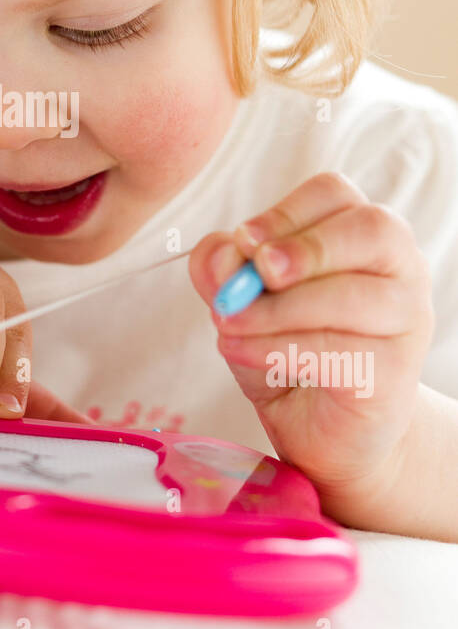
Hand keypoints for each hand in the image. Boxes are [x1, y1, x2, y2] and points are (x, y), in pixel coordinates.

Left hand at [189, 172, 434, 499]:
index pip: (335, 195)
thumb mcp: (245, 304)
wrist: (324, 433)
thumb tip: (221, 253)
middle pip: (370, 230)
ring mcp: (406, 320)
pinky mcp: (395, 373)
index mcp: (361, 235)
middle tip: (255, 273)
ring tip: (227, 323)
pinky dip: (279, 347)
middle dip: (304, 249)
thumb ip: (225, 271)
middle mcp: (398, 268)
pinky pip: (338, 350)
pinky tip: (240, 350)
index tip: (242, 241)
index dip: (285, 212)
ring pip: (351, 296)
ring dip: (278, 309)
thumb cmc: (289, 353)